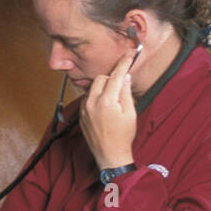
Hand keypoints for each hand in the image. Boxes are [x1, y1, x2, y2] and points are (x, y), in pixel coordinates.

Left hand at [81, 51, 136, 169]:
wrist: (110, 155)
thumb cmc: (123, 136)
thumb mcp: (130, 112)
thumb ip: (126, 92)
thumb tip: (124, 77)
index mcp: (107, 101)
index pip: (115, 76)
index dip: (124, 64)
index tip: (130, 56)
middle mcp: (92, 103)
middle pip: (101, 78)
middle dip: (111, 78)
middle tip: (122, 85)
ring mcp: (83, 109)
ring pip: (92, 88)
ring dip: (103, 88)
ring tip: (114, 100)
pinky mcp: (80, 115)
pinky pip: (86, 98)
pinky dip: (95, 97)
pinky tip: (104, 106)